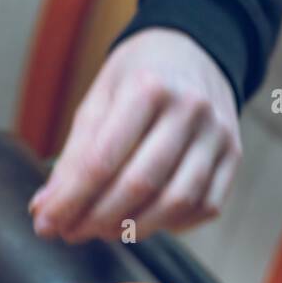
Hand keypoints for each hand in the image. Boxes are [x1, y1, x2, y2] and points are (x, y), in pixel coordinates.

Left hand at [29, 28, 241, 242]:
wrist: (196, 50)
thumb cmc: (140, 77)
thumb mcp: (100, 98)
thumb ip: (75, 154)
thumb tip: (47, 209)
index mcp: (148, 87)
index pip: (103, 160)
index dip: (71, 200)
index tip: (47, 223)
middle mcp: (189, 110)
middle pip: (140, 185)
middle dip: (98, 219)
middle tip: (72, 232)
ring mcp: (218, 135)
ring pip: (176, 202)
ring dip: (134, 228)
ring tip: (106, 230)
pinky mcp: (234, 156)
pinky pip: (205, 206)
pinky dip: (173, 223)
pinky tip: (148, 219)